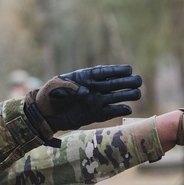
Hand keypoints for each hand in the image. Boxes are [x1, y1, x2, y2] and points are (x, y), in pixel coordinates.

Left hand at [26, 65, 141, 132]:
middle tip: (139, 81)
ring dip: (127, 95)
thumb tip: (86, 92)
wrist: (44, 113)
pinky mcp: (94, 115)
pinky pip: (109, 112)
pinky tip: (127, 109)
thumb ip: (71, 87)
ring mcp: (95, 102)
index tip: (129, 70)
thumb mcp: (57, 86)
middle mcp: (93, 88)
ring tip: (138, 94)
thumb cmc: (49, 95)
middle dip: (127, 82)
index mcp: (86, 77)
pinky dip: (118, 111)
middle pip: (114, 84)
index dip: (118, 70)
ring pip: (115, 97)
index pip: (105, 72)